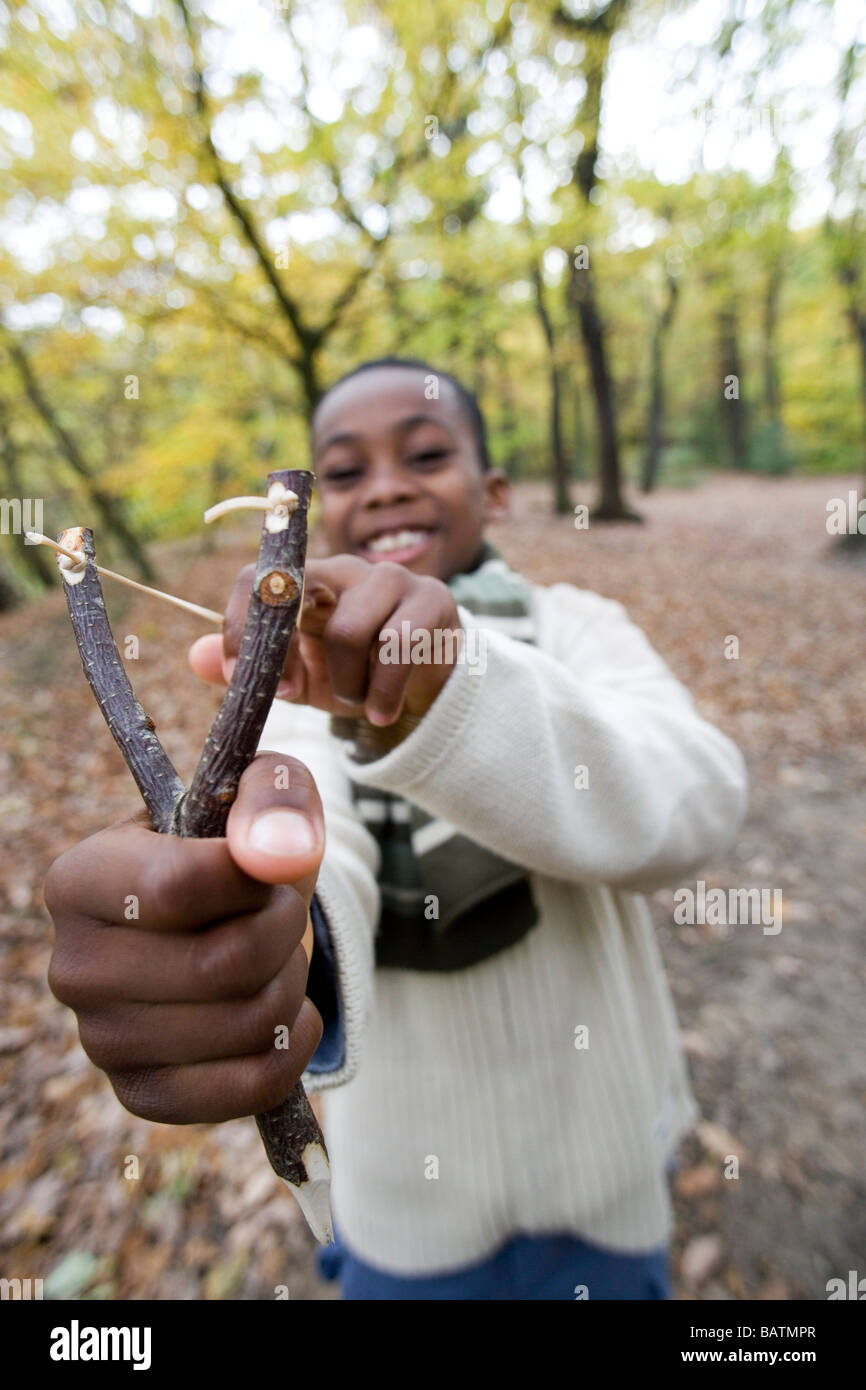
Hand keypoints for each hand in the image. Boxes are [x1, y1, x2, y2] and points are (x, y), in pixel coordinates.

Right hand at [44, 755, 324, 1123]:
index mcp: (79, 880)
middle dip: (284, 932)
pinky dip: (294, 1046)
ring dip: (292, 984)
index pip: (179, 888)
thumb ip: (274, 800)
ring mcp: (102, 1039)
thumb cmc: (235, 849)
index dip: (254, 880)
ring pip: (246, 1024)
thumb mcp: (260, 795)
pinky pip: (251, 1087)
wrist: (226, 918)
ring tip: (275, 957)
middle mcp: (74, 966)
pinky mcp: (143, 1091)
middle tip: (279, 913)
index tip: (266, 868)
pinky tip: (287, 1014)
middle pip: (223, 965)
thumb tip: (279, 854)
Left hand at [189, 555, 462, 726]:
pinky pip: (399, 645)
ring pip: (350, 630)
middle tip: (293, 697)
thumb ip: (253, 668)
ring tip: (356, 703)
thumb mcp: (299, 678)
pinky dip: (383, 692)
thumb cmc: (356, 674)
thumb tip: (195, 657)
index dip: (242, 625)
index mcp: (307, 581)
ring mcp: (392, 579)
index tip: (243, 677)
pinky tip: (382, 713)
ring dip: (347, 684)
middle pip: (300, 596)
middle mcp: (346, 569)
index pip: (258, 577)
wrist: (427, 688)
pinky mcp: (433, 600)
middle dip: (289, 660)